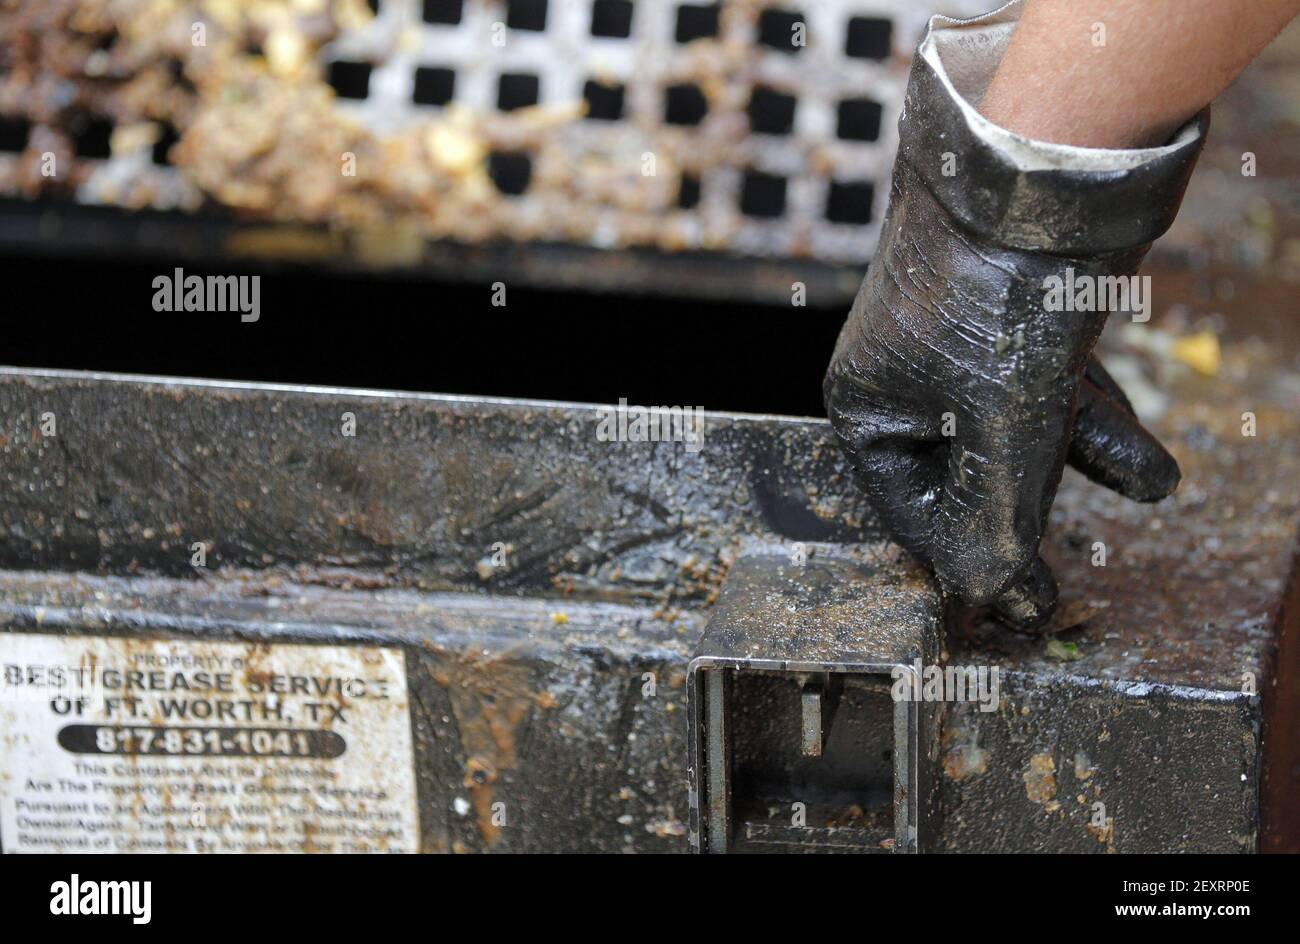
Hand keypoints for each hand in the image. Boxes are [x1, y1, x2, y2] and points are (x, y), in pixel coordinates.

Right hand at [824, 164, 1180, 630]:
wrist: (1042, 166)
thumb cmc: (993, 297)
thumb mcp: (998, 427)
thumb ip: (995, 521)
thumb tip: (996, 598)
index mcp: (869, 404)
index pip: (911, 510)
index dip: (967, 561)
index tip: (1018, 605)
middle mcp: (907, 378)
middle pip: (970, 473)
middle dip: (1030, 514)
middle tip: (1062, 580)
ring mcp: (963, 347)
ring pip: (1020, 430)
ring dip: (1083, 460)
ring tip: (1148, 479)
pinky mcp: (1014, 320)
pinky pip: (1051, 390)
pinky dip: (1096, 419)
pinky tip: (1148, 463)